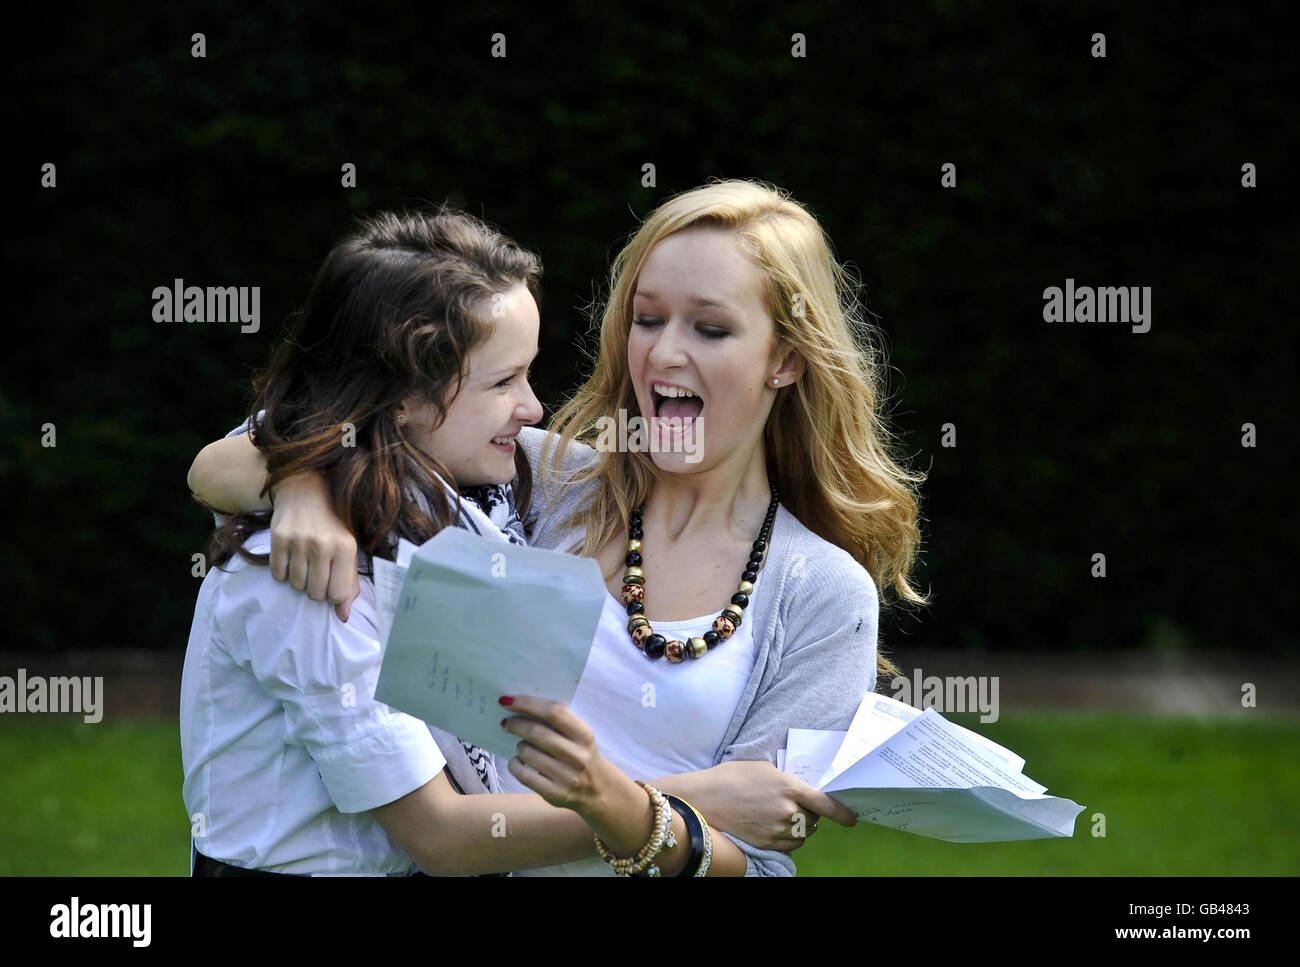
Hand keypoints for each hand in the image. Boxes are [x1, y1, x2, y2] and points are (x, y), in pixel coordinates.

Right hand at [269, 472, 359, 620]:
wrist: (306, 491)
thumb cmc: (332, 525)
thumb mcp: (348, 550)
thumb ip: (349, 584)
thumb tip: (343, 617)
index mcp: (346, 548)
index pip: (337, 594)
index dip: (332, 596)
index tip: (331, 584)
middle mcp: (323, 544)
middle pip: (315, 593)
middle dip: (315, 590)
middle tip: (316, 573)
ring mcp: (299, 541)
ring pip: (296, 586)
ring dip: (299, 581)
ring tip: (304, 563)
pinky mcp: (278, 538)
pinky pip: (278, 574)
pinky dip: (283, 572)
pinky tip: (291, 557)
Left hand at [498, 695, 614, 815]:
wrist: (597, 789)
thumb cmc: (579, 753)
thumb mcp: (579, 735)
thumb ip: (558, 721)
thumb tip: (520, 705)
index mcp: (584, 734)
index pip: (554, 712)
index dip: (527, 703)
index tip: (507, 700)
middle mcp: (577, 756)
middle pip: (536, 733)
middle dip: (515, 724)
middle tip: (506, 723)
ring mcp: (566, 777)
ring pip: (527, 753)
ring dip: (519, 746)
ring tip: (521, 746)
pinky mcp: (555, 794)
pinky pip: (523, 775)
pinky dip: (514, 764)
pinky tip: (518, 761)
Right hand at [690, 759, 856, 851]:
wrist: (704, 798)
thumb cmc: (731, 777)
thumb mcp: (764, 769)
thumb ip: (786, 781)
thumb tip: (800, 790)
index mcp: (788, 787)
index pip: (825, 804)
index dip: (842, 813)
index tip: (852, 818)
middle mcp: (787, 810)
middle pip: (814, 820)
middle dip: (810, 814)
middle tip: (799, 807)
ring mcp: (776, 830)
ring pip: (803, 835)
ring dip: (801, 828)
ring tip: (786, 818)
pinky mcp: (766, 843)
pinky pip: (789, 846)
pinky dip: (790, 839)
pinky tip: (779, 829)